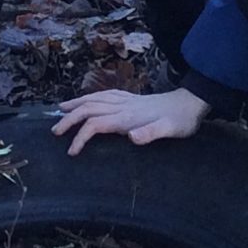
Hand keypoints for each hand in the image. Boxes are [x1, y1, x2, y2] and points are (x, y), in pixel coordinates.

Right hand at [54, 85, 207, 155]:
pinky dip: (91, 97)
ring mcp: (127, 100)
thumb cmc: (181, 120)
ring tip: (61, 109)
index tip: (71, 152)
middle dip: (70, 119)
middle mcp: (123, 106)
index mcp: (128, 116)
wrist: (192, 102)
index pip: (95, 124)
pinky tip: (88, 99)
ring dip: (76, 104)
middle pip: (89, 108)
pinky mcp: (132, 98)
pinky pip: (105, 95)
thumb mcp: (171, 130)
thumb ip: (151, 133)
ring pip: (94, 99)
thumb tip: (132, 137)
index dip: (80, 136)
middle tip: (55, 131)